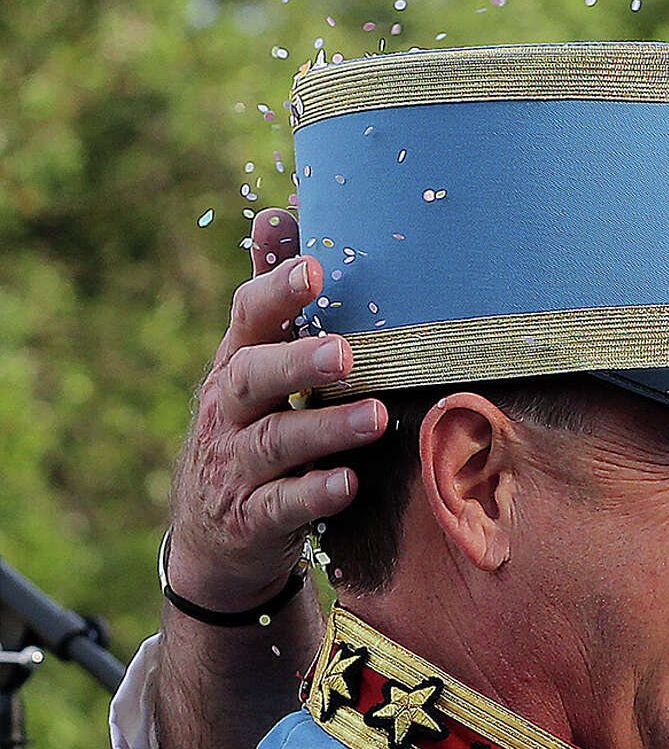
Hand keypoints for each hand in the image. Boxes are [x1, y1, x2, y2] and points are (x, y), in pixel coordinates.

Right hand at [168, 208, 387, 610]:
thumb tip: (280, 212)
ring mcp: (239, 465)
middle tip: (345, 350)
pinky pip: (283, 506)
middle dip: (298, 361)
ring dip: (326, 428)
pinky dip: (315, 495)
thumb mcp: (252, 364)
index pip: (249, 319)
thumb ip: (270, 298)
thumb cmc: (251, 429)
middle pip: (256, 377)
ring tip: (374, 417)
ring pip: (277, 443)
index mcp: (238, 364)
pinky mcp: (254, 518)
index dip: (277, 292)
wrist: (215, 536)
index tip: (314, 265)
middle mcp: (232, 411)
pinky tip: (348, 484)